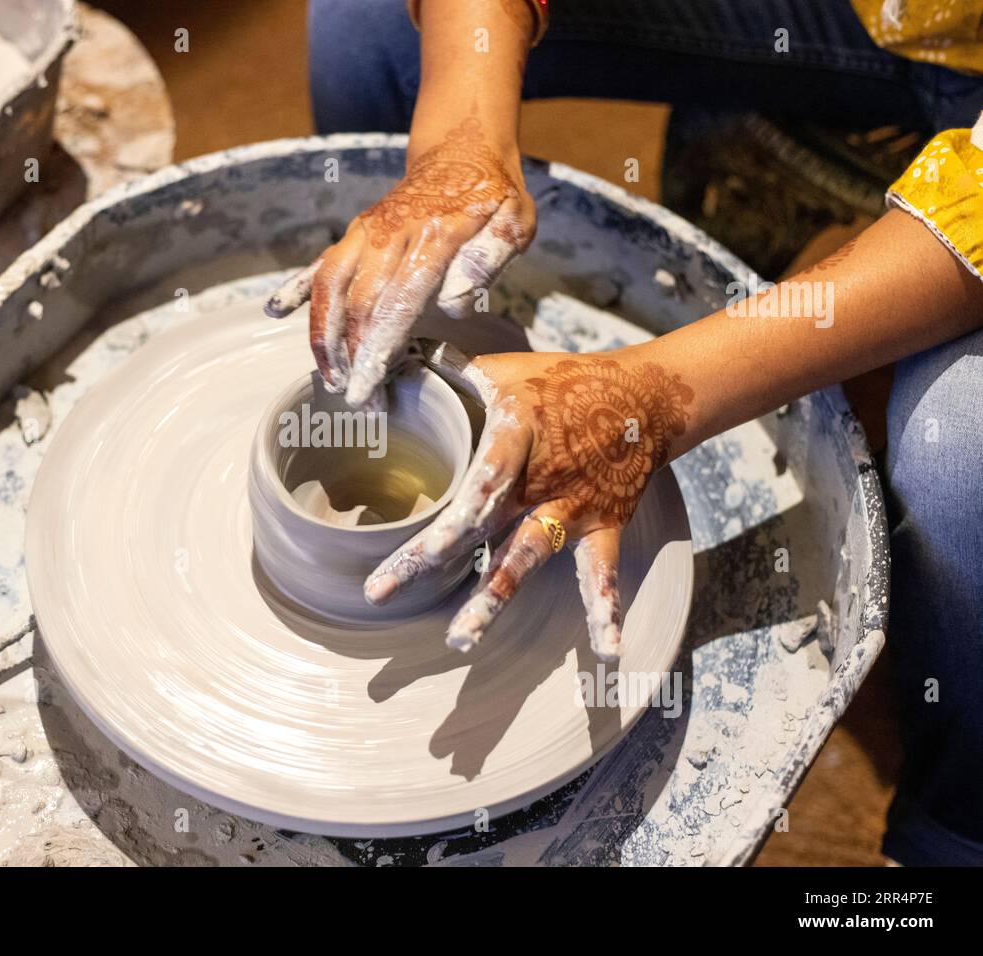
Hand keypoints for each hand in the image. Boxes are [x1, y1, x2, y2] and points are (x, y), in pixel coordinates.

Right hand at [265, 115, 534, 407]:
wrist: (461, 149)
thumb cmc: (492, 195)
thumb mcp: (514, 221)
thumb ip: (490, 258)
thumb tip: (455, 301)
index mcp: (432, 236)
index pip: (395, 301)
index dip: (376, 348)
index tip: (368, 388)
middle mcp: (389, 234)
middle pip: (356, 304)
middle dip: (351, 358)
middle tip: (358, 403)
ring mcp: (366, 232)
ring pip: (329, 287)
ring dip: (323, 336)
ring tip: (330, 377)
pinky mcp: (354, 234)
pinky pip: (320, 263)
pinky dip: (296, 288)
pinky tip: (274, 311)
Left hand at [364, 342, 694, 659]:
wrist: (645, 397)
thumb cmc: (561, 382)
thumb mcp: (504, 370)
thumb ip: (445, 371)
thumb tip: (384, 367)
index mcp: (516, 433)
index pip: (477, 478)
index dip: (442, 513)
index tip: (403, 540)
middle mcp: (541, 476)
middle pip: (480, 524)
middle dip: (429, 559)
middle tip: (381, 593)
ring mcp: (572, 506)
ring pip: (527, 557)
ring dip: (493, 599)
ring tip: (459, 641)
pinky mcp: (602, 526)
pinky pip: (603, 575)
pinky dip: (606, 611)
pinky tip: (606, 653)